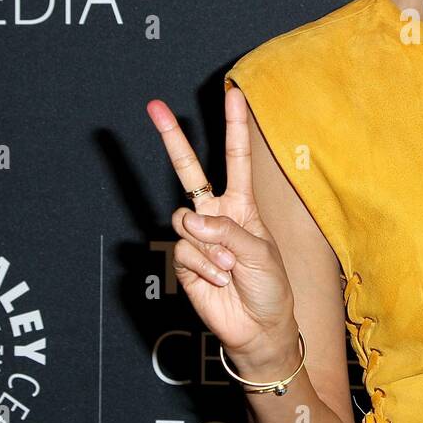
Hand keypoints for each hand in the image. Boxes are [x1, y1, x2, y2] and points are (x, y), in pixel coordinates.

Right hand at [146, 87, 297, 366]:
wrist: (257, 327)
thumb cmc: (269, 286)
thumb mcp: (260, 253)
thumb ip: (227, 232)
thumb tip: (189, 219)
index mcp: (241, 206)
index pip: (236, 159)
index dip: (234, 128)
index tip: (233, 95)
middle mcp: (215, 215)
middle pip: (188, 171)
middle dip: (171, 139)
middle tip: (153, 107)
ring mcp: (197, 237)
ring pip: (186, 222)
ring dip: (211, 249)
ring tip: (230, 270)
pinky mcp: (182, 261)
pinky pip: (184, 252)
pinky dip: (204, 267)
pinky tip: (218, 281)